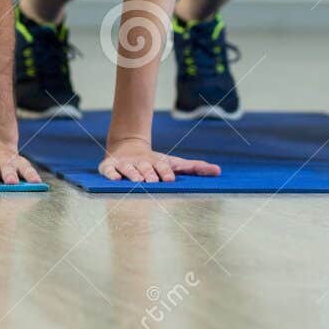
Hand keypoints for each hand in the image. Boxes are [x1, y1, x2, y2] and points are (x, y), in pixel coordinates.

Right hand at [98, 138, 220, 182]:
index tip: (170, 180)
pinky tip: (116, 180)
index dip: (166, 172)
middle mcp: (141, 163)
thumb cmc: (155, 162)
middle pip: (147, 168)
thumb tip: (219, 171)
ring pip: (129, 170)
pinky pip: (109, 171)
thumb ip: (195, 168)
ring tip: (136, 181)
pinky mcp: (110, 167)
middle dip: (150, 174)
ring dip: (133, 175)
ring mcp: (125, 165)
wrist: (127, 146)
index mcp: (157, 162)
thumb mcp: (174, 163)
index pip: (163, 167)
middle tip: (153, 182)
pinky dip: (111, 174)